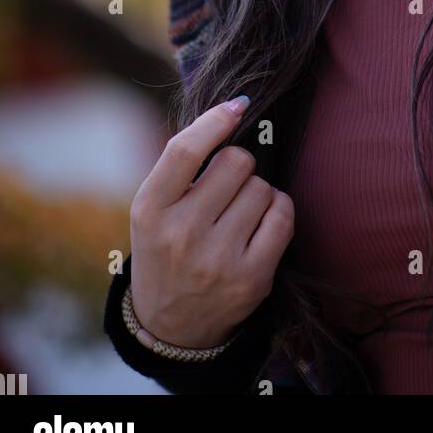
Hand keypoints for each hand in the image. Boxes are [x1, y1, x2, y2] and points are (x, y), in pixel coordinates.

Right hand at [128, 99, 293, 349]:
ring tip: (237, 214)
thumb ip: (182, 164)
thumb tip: (234, 109)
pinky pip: (283, 215)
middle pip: (237, 162)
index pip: (184, 150)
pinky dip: (278, 209)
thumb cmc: (166, 247)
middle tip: (226, 188)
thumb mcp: (153, 208)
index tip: (235, 107)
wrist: (171, 325)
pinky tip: (261, 221)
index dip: (215, 121)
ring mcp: (217, 259)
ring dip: (257, 192)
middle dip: (238, 166)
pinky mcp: (251, 279)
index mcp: (149, 210)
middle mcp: (180, 234)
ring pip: (263, 187)